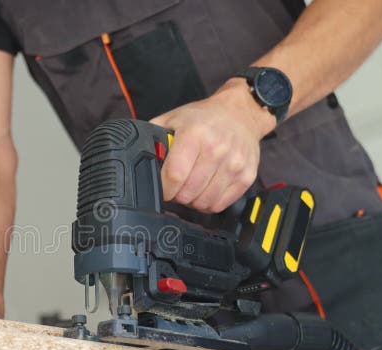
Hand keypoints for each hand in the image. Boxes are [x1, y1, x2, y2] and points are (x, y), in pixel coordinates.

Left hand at [150, 79, 275, 212]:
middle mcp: (217, 149)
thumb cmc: (203, 118)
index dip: (163, 188)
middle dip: (177, 195)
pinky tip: (206, 189)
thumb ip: (152, 138)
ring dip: (193, 201)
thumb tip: (134, 156)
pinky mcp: (246, 176)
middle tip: (177, 186)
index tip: (162, 187)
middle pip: (188, 193)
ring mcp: (234, 164)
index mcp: (195, 135)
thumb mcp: (173, 119)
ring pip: (204, 202)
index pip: (174, 175)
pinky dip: (209, 203)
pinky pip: (220, 204)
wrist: (240, 113)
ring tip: (191, 187)